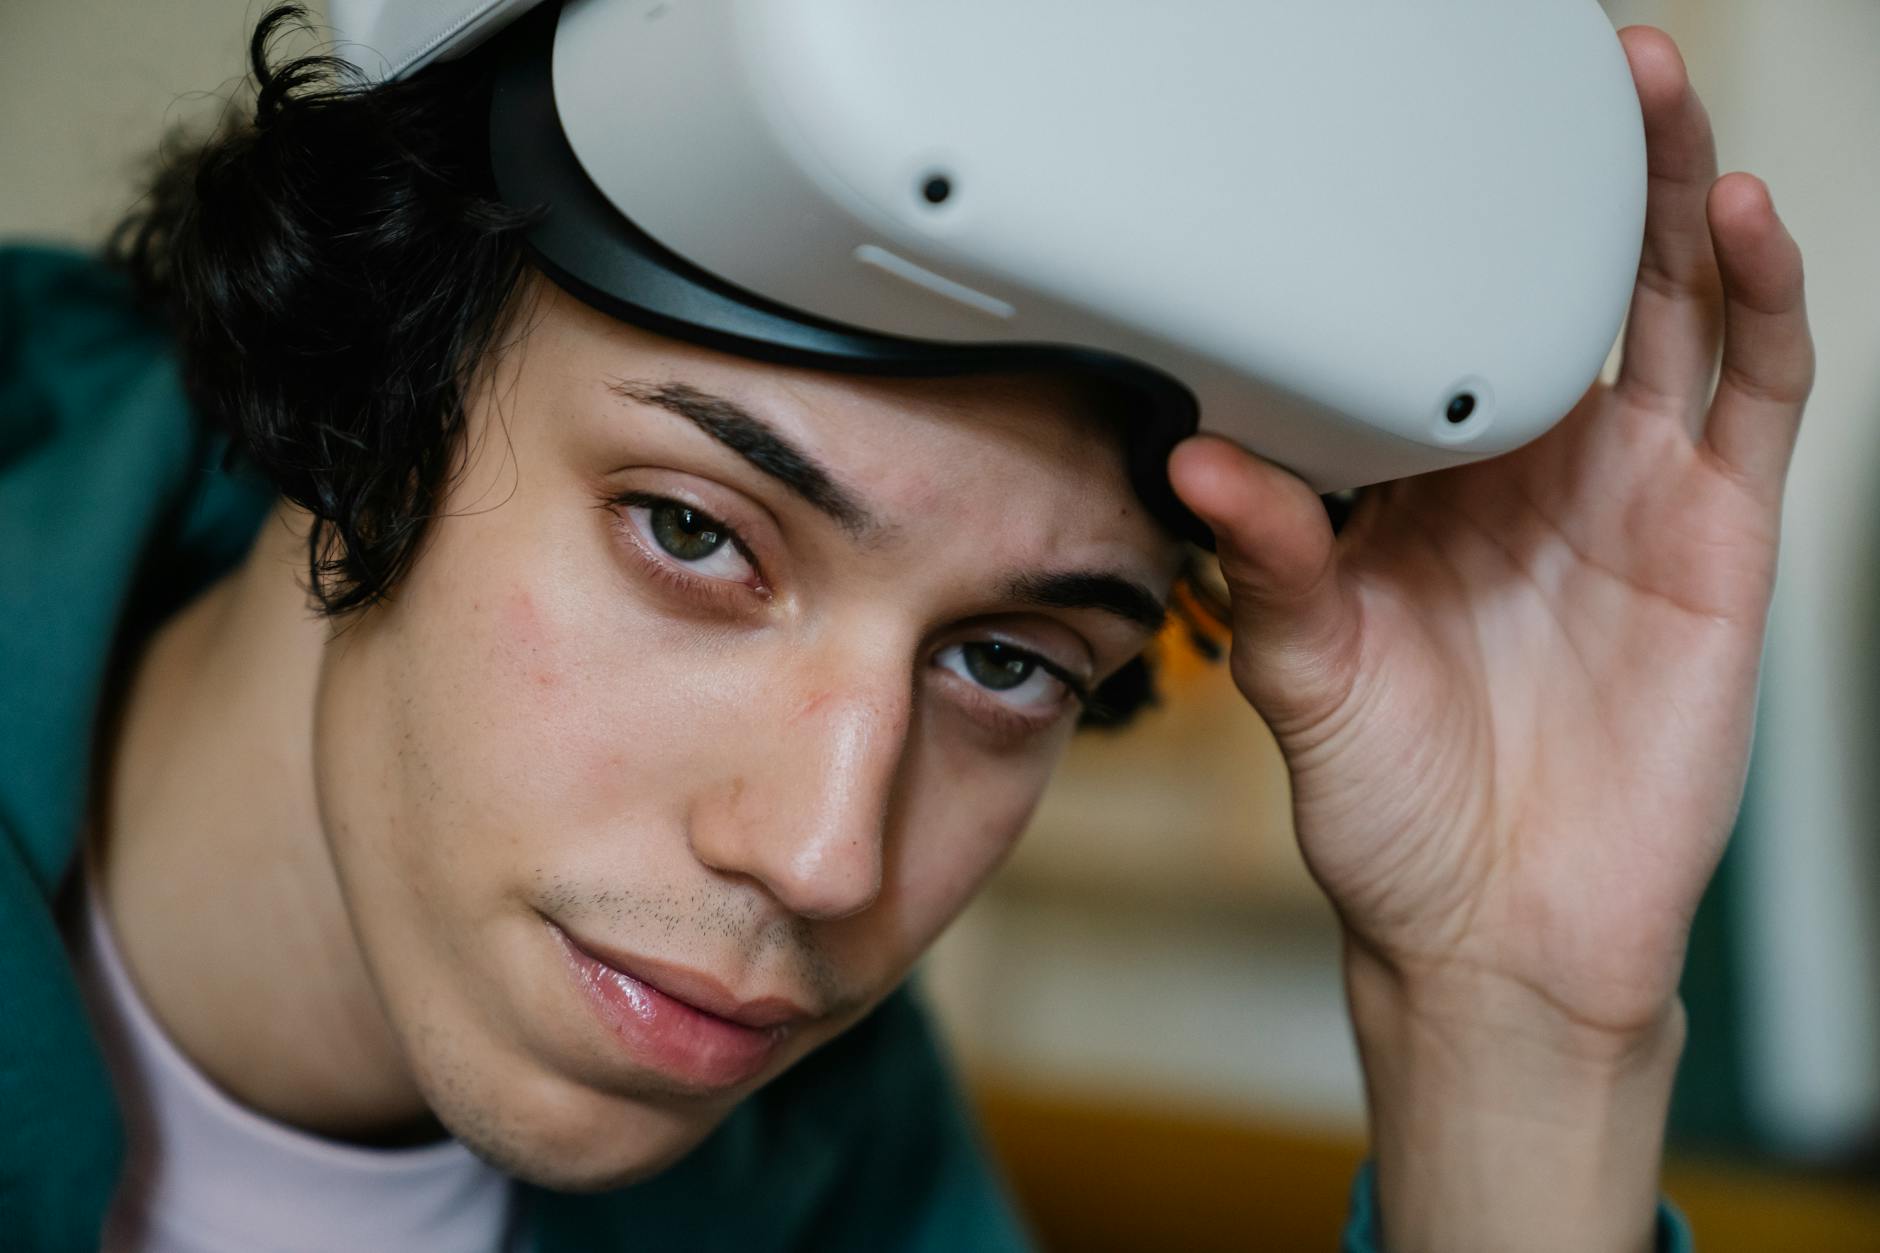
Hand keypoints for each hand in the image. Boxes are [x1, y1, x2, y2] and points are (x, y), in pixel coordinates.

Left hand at [1168, 26, 1813, 1251]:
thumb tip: (1195, 457)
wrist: (1496, 926)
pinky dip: (1754, 301)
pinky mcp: (1717, 534)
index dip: (1435, 229)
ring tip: (1647, 89)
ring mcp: (1632, 492)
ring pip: (1665, 309)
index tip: (1402, 132)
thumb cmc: (1392, 810)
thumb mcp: (1305, 675)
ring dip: (1664, 197)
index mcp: (1422, 486)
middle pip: (1562, 284)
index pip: (1435, 323)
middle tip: (1557, 63)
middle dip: (1566, 173)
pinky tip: (1733, 218)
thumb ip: (1267, 561)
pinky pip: (1754, 393)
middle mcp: (1530, 471)